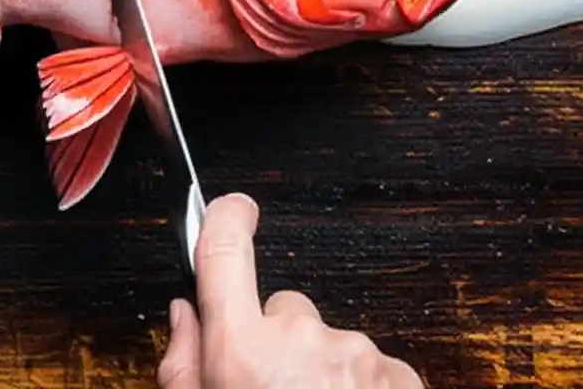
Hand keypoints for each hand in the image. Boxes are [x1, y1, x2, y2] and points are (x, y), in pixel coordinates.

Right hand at [158, 194, 424, 388]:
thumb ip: (183, 366)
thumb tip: (185, 317)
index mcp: (242, 353)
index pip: (225, 251)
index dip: (225, 217)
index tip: (232, 210)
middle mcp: (302, 341)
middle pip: (281, 307)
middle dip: (273, 341)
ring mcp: (356, 355)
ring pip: (328, 342)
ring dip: (319, 372)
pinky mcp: (398, 374)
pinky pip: (368, 366)